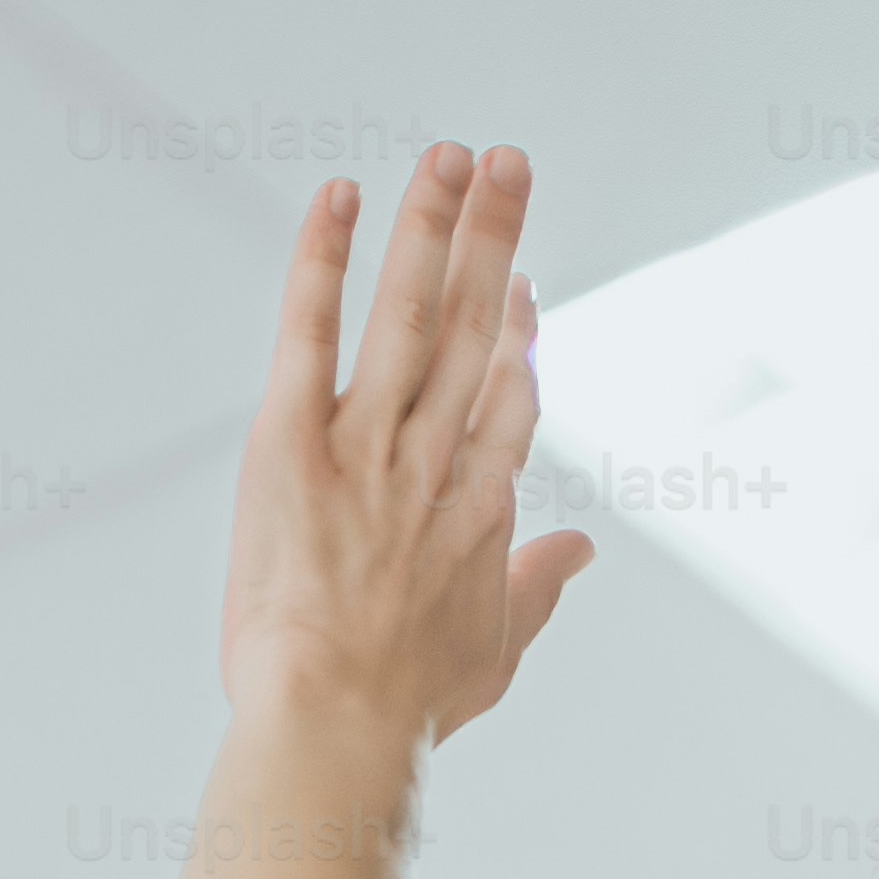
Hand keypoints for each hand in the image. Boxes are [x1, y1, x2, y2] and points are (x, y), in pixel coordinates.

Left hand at [230, 145, 589, 742]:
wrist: (338, 723)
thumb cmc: (410, 709)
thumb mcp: (496, 653)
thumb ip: (539, 590)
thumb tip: (583, 552)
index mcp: (485, 506)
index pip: (509, 396)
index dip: (516, 333)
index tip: (520, 287)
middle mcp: (437, 459)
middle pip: (476, 328)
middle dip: (496, 238)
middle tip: (510, 163)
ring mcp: (369, 445)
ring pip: (411, 312)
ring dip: (434, 224)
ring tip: (452, 155)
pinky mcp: (294, 442)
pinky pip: (309, 331)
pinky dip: (324, 260)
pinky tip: (340, 197)